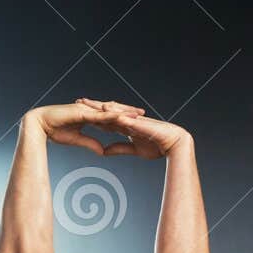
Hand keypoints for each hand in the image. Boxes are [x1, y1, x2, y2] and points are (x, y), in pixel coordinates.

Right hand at [24, 100, 143, 154]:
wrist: (39, 125)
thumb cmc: (53, 130)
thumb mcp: (77, 139)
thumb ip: (90, 143)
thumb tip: (102, 151)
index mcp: (88, 116)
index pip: (108, 117)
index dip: (121, 118)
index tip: (134, 121)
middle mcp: (89, 110)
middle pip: (112, 110)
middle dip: (127, 112)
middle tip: (143, 114)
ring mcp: (86, 110)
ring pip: (109, 110)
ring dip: (124, 111)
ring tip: (138, 113)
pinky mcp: (82, 112)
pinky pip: (100, 114)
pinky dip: (111, 114)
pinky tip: (122, 116)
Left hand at [76, 99, 191, 159]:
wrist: (173, 143)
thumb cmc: (157, 146)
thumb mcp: (133, 149)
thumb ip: (119, 148)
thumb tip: (104, 151)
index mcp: (126, 126)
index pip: (105, 119)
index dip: (92, 115)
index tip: (79, 112)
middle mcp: (128, 120)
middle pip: (107, 112)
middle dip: (92, 107)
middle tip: (78, 101)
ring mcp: (134, 120)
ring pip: (114, 111)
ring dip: (101, 107)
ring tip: (88, 102)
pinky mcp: (140, 123)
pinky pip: (126, 118)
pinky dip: (116, 114)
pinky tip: (106, 111)